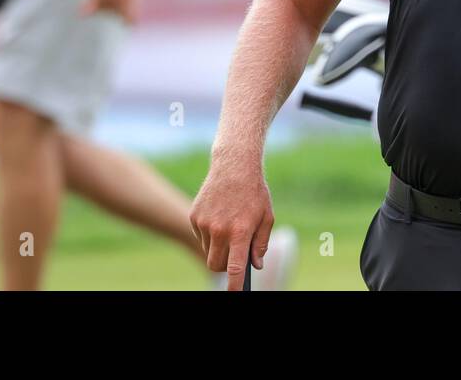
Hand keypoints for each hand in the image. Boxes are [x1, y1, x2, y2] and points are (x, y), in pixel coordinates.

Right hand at [190, 158, 274, 290]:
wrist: (234, 165)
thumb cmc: (254, 192)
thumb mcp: (266, 217)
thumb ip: (261, 243)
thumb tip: (256, 264)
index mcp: (240, 231)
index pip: (235, 267)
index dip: (234, 285)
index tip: (235, 294)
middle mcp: (220, 229)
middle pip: (215, 265)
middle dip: (224, 266)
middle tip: (234, 256)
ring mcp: (204, 223)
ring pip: (208, 250)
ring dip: (217, 247)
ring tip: (229, 227)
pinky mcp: (194, 216)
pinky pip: (201, 236)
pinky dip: (209, 234)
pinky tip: (219, 216)